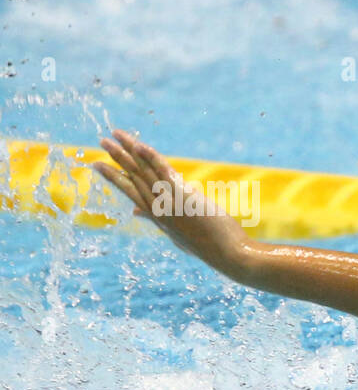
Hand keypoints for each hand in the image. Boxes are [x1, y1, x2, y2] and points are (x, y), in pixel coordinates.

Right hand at [93, 129, 253, 274]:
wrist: (226, 253)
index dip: (114, 177)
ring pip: (143, 171)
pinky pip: (163, 171)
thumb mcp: (175, 232)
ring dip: (127, 151)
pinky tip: (139, 145)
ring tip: (113, 136)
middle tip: (100, 141)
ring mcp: (168, 202)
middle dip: (116, 159)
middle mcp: (157, 208)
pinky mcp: (182, 196)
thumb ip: (154, 218)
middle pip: (132, 178)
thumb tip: (136, 211)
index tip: (98, 164)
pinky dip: (151, 157)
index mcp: (155, 216)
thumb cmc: (206, 244)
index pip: (130, 191)